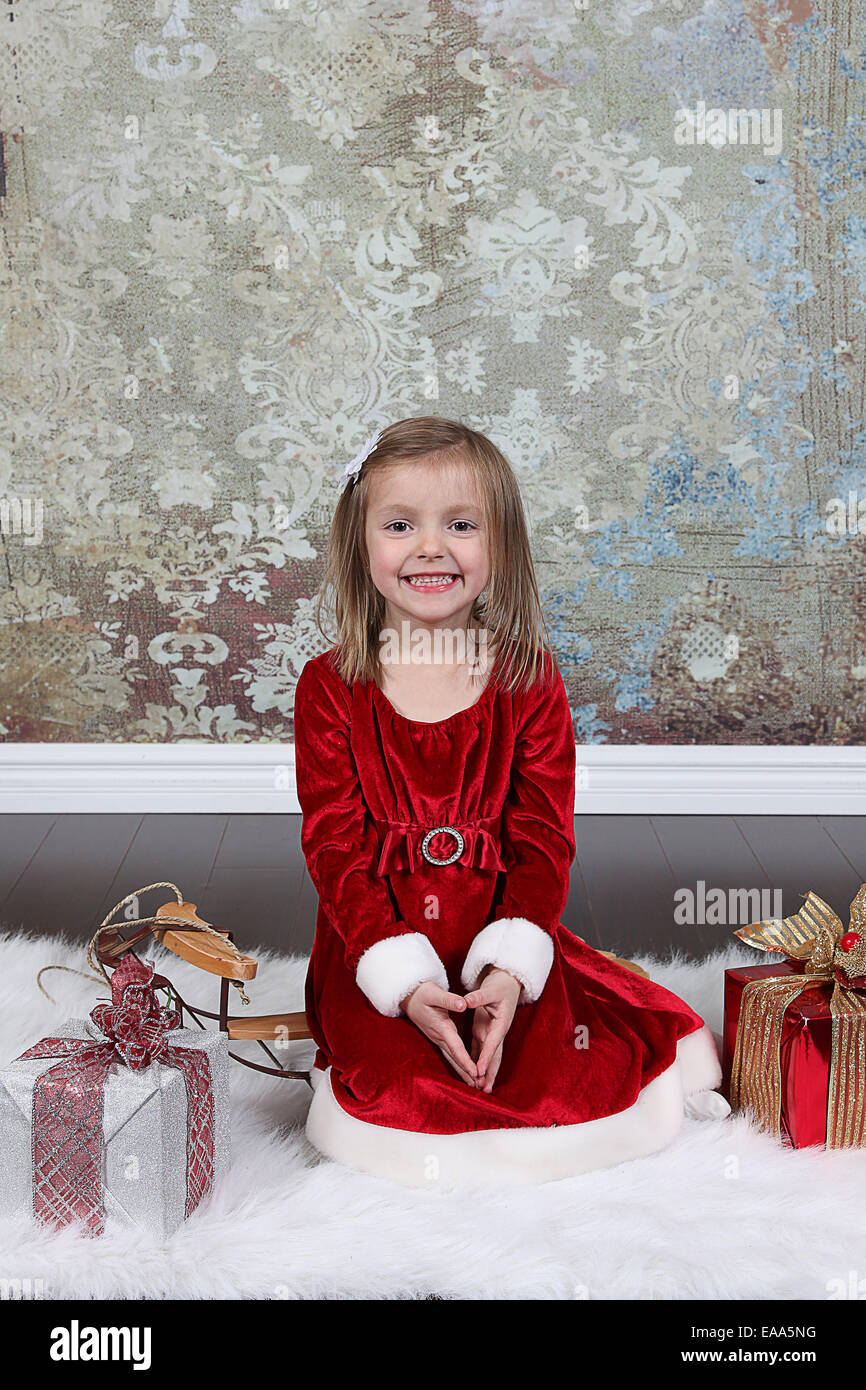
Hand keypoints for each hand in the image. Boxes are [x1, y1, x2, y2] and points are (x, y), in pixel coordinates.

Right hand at [400, 981, 479, 1086]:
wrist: (408, 997)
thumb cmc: (422, 993)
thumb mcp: (434, 992)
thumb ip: (449, 999)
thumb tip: (464, 1004)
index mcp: (441, 1027)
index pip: (456, 1047)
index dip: (466, 1061)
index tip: (476, 1072)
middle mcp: (439, 1037)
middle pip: (455, 1058)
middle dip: (466, 1073)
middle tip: (480, 1087)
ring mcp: (438, 1039)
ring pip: (452, 1059)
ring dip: (463, 1072)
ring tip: (475, 1085)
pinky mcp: (439, 1038)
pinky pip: (450, 1055)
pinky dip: (458, 1064)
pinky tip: (464, 1072)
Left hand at [462, 966, 521, 1092]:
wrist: (507, 981)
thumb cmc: (501, 984)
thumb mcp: (490, 988)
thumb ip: (478, 997)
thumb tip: (465, 1001)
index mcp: (501, 1023)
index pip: (492, 1043)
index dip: (486, 1057)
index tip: (479, 1071)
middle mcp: (496, 1031)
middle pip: (493, 1056)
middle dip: (489, 1073)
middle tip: (484, 1091)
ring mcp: (490, 1032)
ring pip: (487, 1056)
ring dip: (484, 1072)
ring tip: (480, 1088)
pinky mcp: (483, 1030)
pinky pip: (479, 1049)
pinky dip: (476, 1061)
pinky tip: (471, 1074)